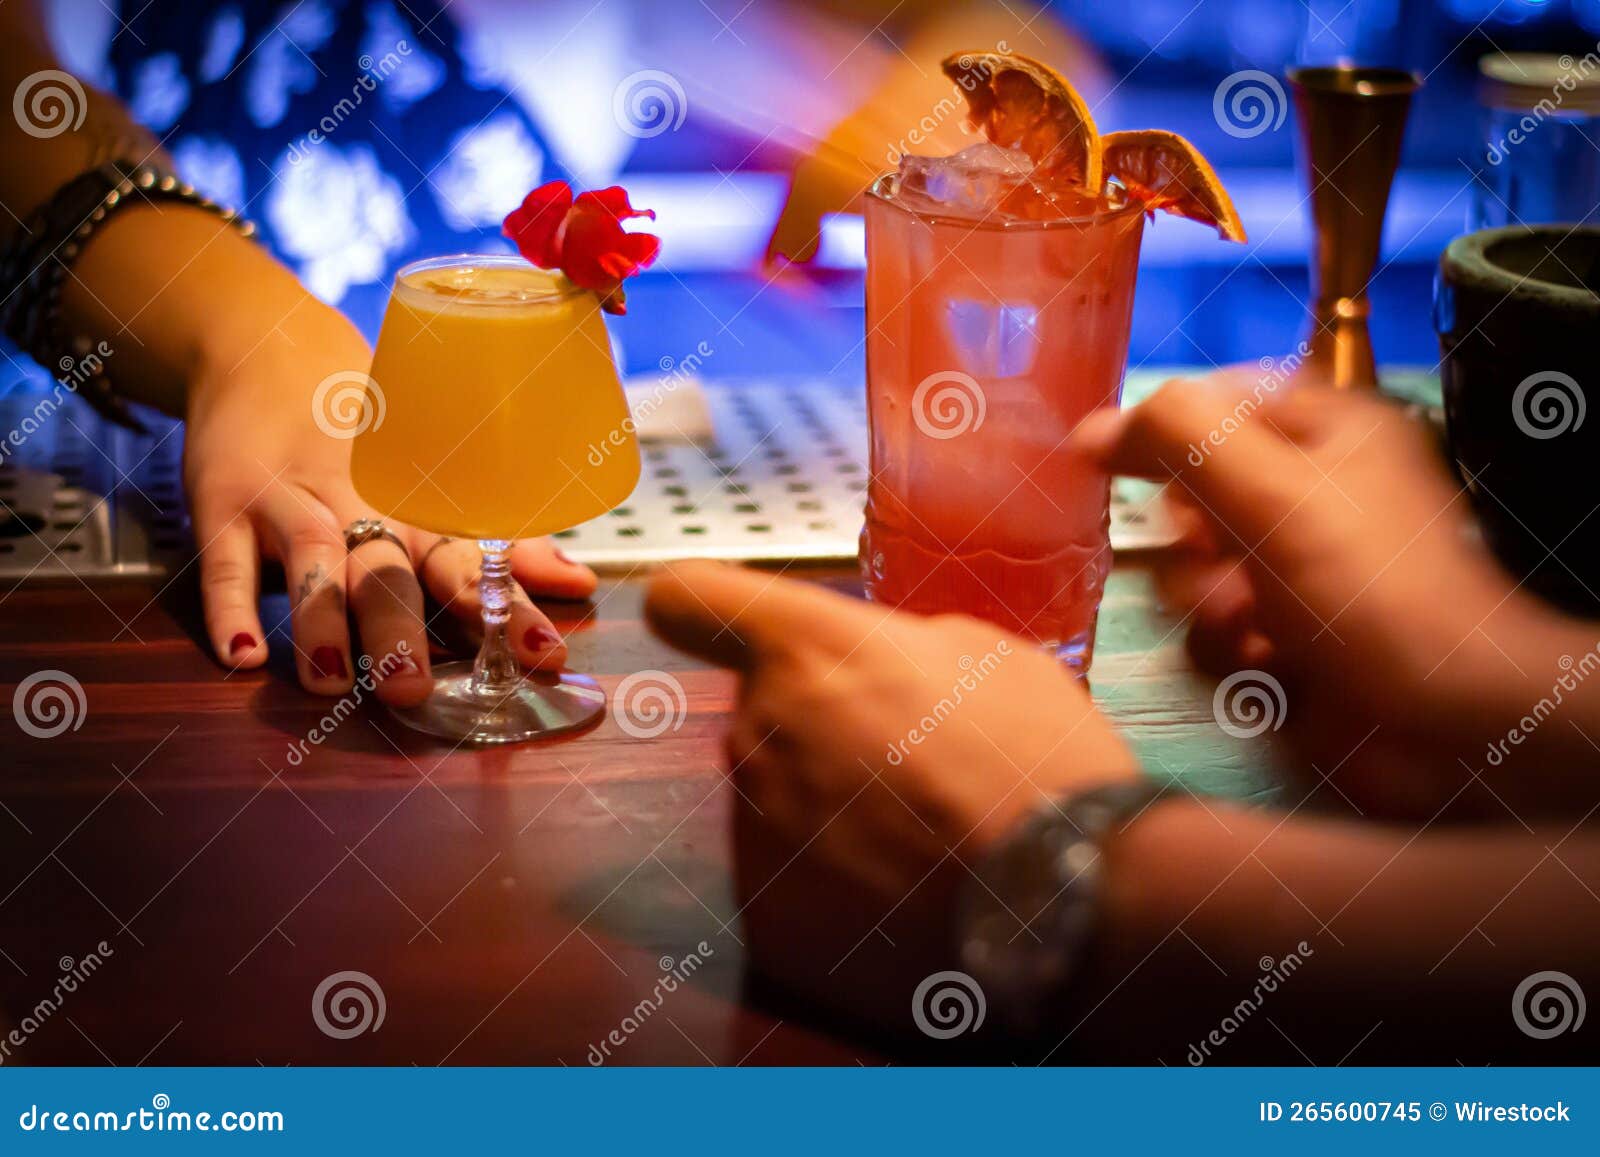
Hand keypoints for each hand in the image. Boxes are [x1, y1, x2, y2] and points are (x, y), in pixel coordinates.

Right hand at [182, 297, 596, 703]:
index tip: (542, 652)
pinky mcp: (224, 504)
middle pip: (387, 572)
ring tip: (329, 680)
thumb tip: (581, 583)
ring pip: (311, 563)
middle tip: (412, 689)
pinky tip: (242, 655)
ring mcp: (290, 504)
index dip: (507, 609)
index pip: (470, 565)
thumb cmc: (367, 438)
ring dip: (320, 620)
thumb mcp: (435, 487)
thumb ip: (502, 547)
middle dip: (400, 630)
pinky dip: (229, 608)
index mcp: (419, 512)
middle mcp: (360, 507)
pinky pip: (223, 562)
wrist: (267, 351)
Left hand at [645, 560, 1138, 1027]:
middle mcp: (758, 732)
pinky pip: (788, 884)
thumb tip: (883, 665)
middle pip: (758, 712)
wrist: (1076, 904)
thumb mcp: (988, 655)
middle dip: (816, 727)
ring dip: (828, 810)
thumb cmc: (1040, 762)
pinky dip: (835, 888)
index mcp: (806, 650)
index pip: (686, 600)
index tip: (725, 627)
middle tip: (907, 762)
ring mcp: (755, 834)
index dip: (701, 607)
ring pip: (774, 800)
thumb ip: (901, 646)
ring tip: (921, 840)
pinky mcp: (769, 923)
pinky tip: (906, 897)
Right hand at [1071, 374, 1587, 817]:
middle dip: (1188, 531)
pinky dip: (1226, 644)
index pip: (1222, 399)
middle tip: (1212, 551)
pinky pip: (1213, 626)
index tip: (1119, 461)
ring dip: (1202, 596)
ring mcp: (1299, 569)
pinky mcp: (1286, 635)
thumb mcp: (1270, 491)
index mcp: (1330, 431)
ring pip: (1193, 565)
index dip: (1168, 427)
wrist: (1443, 722)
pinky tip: (1262, 657)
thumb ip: (1179, 440)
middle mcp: (1314, 493)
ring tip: (1245, 617)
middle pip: (1195, 488)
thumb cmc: (1367, 589)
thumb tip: (1093, 428)